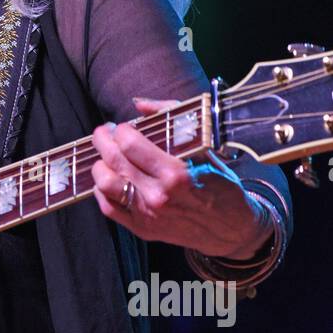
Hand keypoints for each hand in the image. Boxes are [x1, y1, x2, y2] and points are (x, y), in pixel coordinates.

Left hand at [90, 95, 272, 258]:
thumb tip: (140, 104)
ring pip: (105, 184)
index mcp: (176, 173)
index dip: (121, 130)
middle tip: (105, 133)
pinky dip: (102, 190)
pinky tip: (110, 178)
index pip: (130, 143)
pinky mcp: (143, 229)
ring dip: (100, 165)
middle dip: (103, 140)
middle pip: (113, 160)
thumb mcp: (206, 148)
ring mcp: (148, 214)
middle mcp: (158, 195)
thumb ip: (173, 120)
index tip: (123, 126)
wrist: (232, 227)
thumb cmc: (220, 184)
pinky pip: (108, 208)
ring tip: (106, 157)